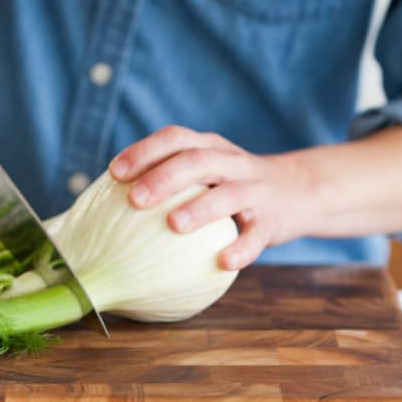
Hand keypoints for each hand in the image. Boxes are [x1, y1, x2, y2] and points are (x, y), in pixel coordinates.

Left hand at [109, 126, 299, 269]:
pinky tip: (223, 262)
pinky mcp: (272, 221)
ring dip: (200, 208)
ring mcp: (255, 190)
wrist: (297, 192)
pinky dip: (241, 248)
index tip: (114, 172)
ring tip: (173, 225)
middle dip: (164, 177)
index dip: (144, 151)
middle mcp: (231, 162)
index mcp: (209, 147)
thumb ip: (168, 181)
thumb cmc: (229, 187)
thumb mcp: (204, 173)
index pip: (174, 139)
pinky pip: (257, 235)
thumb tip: (103, 211)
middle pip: (197, 160)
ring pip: (229, 194)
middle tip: (134, 199)